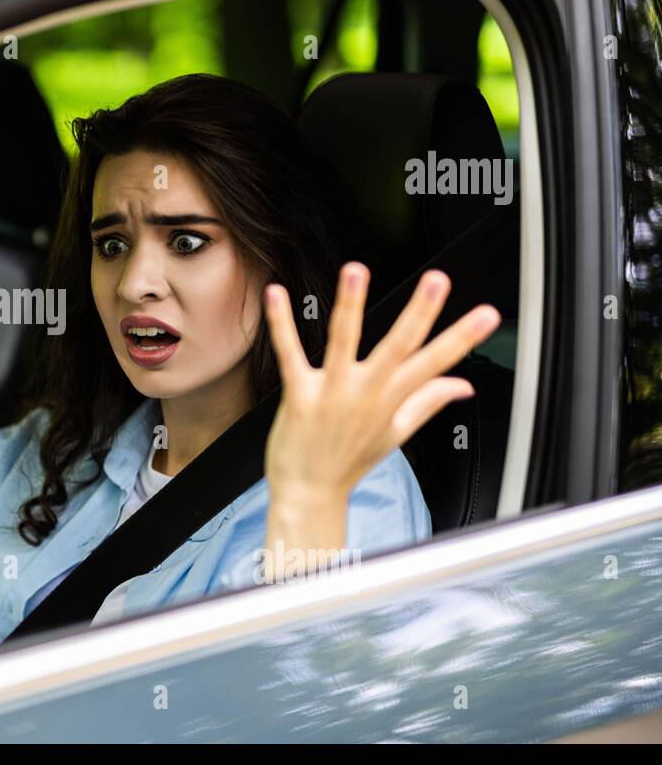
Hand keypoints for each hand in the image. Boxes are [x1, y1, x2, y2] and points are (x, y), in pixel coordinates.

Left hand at [261, 262, 499, 539]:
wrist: (308, 494)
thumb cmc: (348, 461)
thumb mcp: (396, 433)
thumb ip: (428, 402)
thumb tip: (464, 386)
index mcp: (392, 400)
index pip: (435, 363)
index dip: (462, 338)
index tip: (488, 313)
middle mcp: (366, 394)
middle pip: (398, 348)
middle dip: (419, 314)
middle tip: (438, 281)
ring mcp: (332, 394)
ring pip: (344, 343)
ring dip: (351, 306)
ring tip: (357, 270)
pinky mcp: (299, 396)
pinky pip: (290, 354)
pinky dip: (282, 324)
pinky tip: (277, 294)